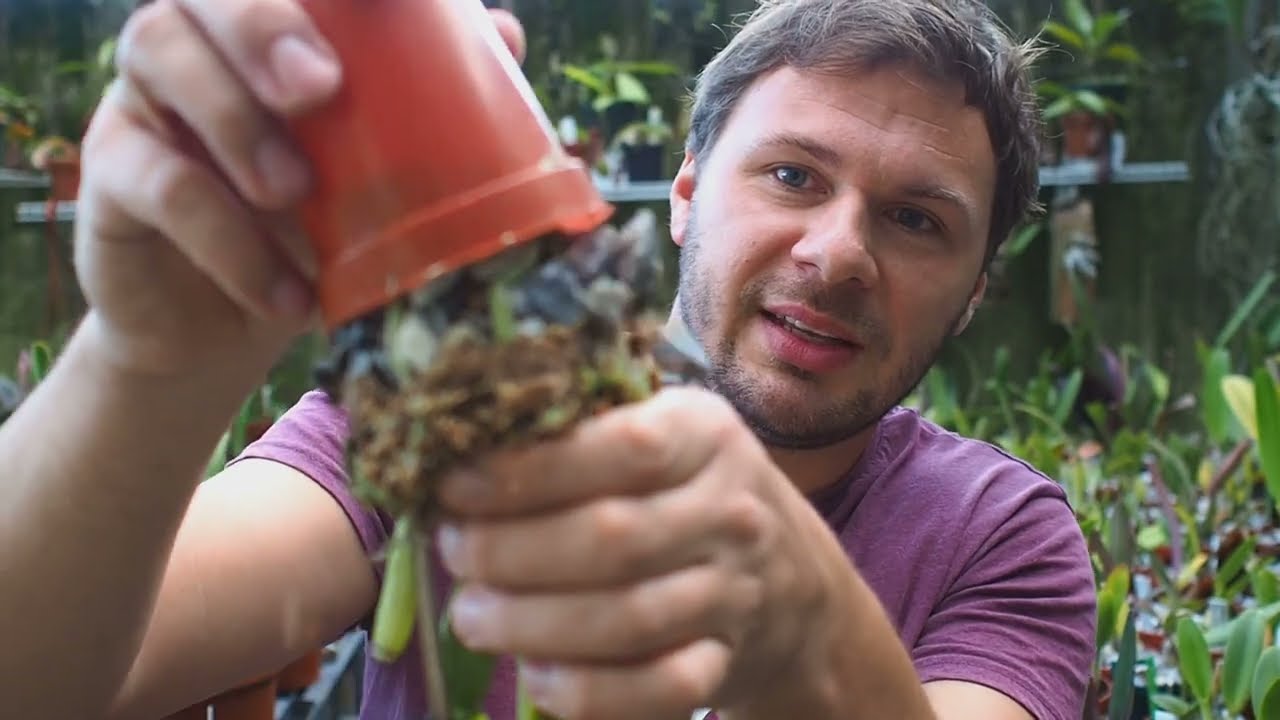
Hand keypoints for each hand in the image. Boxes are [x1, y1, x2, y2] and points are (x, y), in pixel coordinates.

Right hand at [75, 0, 525, 377]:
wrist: (233, 326)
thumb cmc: (314, 229)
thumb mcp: (374, 175)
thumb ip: (426, 106)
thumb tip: (507, 32)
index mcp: (261, 31)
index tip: (379, 2)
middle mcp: (196, 45)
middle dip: (262, 28)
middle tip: (321, 89)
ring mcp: (143, 102)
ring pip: (160, 56)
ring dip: (236, 124)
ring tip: (296, 195)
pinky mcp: (109, 177)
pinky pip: (155, 185)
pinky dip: (228, 243)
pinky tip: (286, 293)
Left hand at [436, 387, 833, 719]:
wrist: (792, 578)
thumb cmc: (693, 491)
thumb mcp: (664, 433)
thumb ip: (584, 431)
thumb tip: (461, 445)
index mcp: (705, 434)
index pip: (623, 445)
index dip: (530, 469)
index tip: (454, 483)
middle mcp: (729, 510)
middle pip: (612, 539)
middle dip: (510, 551)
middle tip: (454, 552)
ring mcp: (734, 592)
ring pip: (626, 619)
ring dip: (530, 623)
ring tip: (471, 614)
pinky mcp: (725, 662)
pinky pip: (658, 690)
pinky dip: (588, 691)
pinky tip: (538, 676)